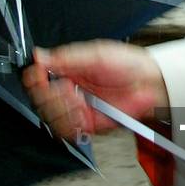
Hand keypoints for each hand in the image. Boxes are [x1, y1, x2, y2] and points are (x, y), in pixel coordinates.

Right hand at [21, 40, 168, 140]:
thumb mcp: (95, 54)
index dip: (34, 79)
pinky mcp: (86, 124)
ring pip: (51, 117)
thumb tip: (38, 55)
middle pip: (40, 100)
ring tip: (78, 100)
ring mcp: (77, 108)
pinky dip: (71, 123)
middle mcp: (69, 89)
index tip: (39, 76)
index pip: (37, 77)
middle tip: (66, 87)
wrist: (150, 84)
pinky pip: (68, 131)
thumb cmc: (128, 64)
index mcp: (67, 70)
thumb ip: (65, 57)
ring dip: (62, 109)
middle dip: (49, 95)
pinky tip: (81, 113)